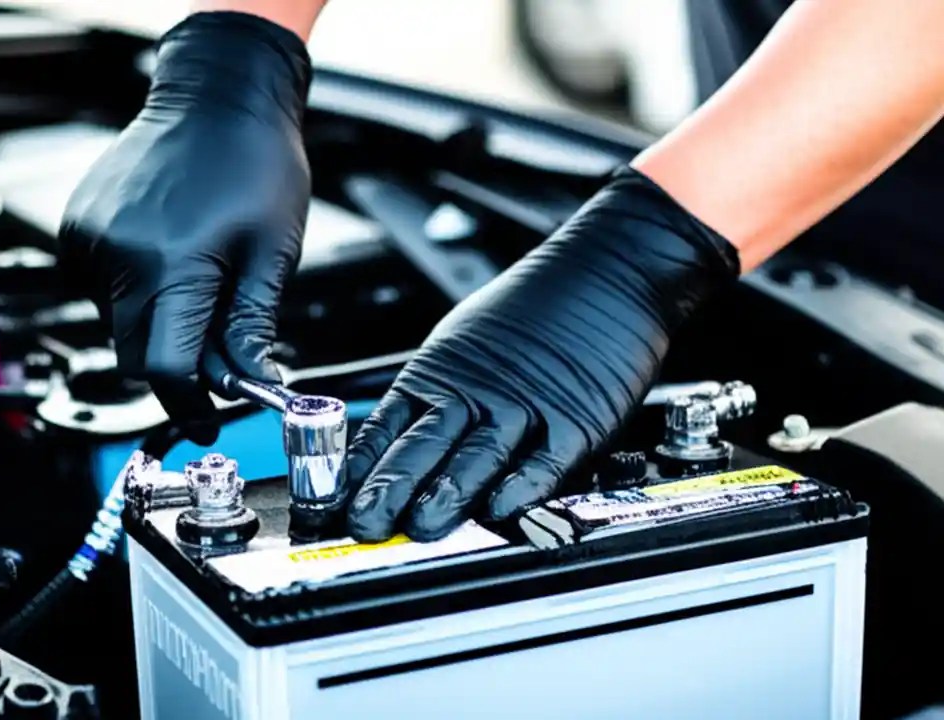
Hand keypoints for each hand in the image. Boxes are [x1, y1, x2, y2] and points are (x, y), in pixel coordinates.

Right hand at [59, 12, 311, 442]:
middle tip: (217, 350)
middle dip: (175, 366)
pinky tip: (165, 256)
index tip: (208, 418)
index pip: (166, 370)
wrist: (215, 95)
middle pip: (135, 354)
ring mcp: (90, 241)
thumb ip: (252, 327)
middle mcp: (119, 256)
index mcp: (173, 265)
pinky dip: (133, 293)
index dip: (190, 404)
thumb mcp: (272, 251)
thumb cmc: (253, 162)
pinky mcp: (76, 229)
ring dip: (155, 324)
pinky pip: (101, 291)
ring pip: (118, 325)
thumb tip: (252, 386)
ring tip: (197, 276)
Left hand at [345, 167, 740, 541]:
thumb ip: (432, 394)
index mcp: (439, 373)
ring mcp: (526, 406)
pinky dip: (523, 485)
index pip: (386, 427)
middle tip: (366, 523)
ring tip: (420, 525)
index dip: (361, 468)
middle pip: (424, 447)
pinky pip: (546, 459)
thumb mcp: (462, 341)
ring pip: (477, 456)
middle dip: (391, 489)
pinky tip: (501, 507)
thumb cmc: (535, 306)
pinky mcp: (576, 419)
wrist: (607, 268)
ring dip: (446, 494)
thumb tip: (387, 447)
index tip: (337, 501)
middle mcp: (476, 391)